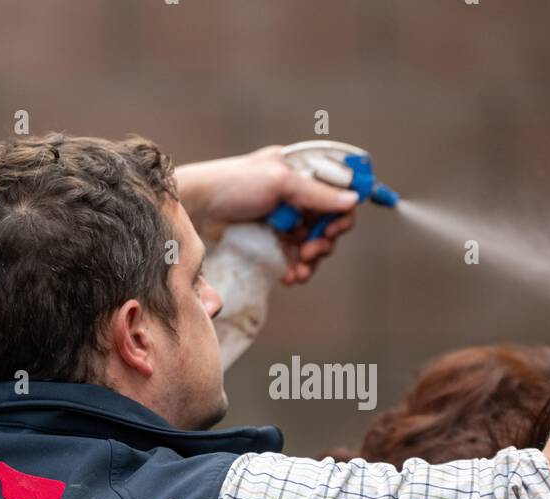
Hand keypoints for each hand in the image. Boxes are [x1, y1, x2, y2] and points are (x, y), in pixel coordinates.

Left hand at [175, 146, 359, 283]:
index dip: (342, 210)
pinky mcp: (271, 239)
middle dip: (324, 240)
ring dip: (312, 259)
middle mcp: (295, 193)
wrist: (194, 208)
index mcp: (299, 170)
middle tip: (311, 252)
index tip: (335, 229)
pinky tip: (291, 277)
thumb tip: (354, 199)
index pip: (337, 190)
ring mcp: (283, 218)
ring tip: (301, 271)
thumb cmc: (232, 184)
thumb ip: (317, 193)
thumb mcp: (279, 183)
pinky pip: (295, 256)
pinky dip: (298, 267)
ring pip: (314, 242)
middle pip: (328, 220)